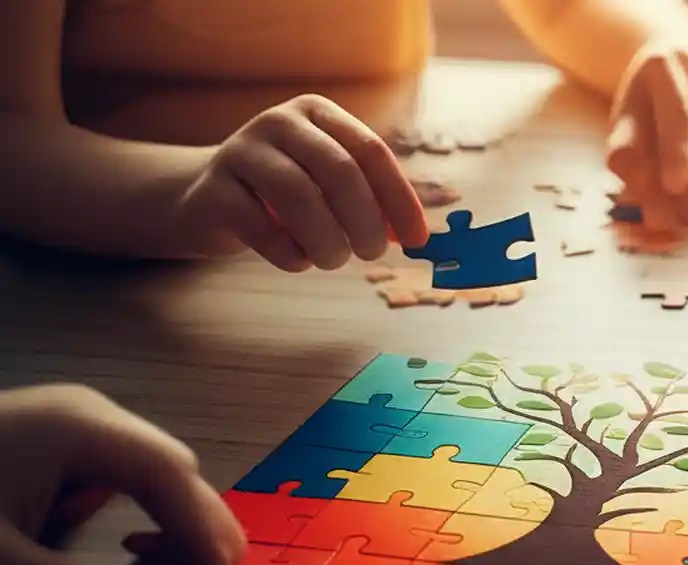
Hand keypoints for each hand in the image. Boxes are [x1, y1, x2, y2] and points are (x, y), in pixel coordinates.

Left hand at [0, 385, 243, 564]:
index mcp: (81, 427)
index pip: (168, 479)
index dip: (203, 536)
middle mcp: (90, 411)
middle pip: (172, 464)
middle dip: (204, 523)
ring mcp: (76, 418)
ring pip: (153, 464)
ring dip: (179, 515)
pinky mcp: (59, 434)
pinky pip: (124, 466)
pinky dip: (146, 504)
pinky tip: (140, 539)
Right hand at [175, 94, 427, 270]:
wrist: (203, 197)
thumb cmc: (283, 196)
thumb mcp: (329, 187)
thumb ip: (371, 202)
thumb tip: (418, 236)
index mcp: (317, 114)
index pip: (371, 151)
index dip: (400, 198)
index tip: (416, 240)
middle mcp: (278, 123)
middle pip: (339, 170)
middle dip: (366, 221)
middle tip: (372, 254)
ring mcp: (240, 153)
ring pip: (299, 196)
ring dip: (329, 241)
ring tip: (334, 260)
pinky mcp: (212, 192)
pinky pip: (261, 229)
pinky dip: (290, 255)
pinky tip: (298, 259)